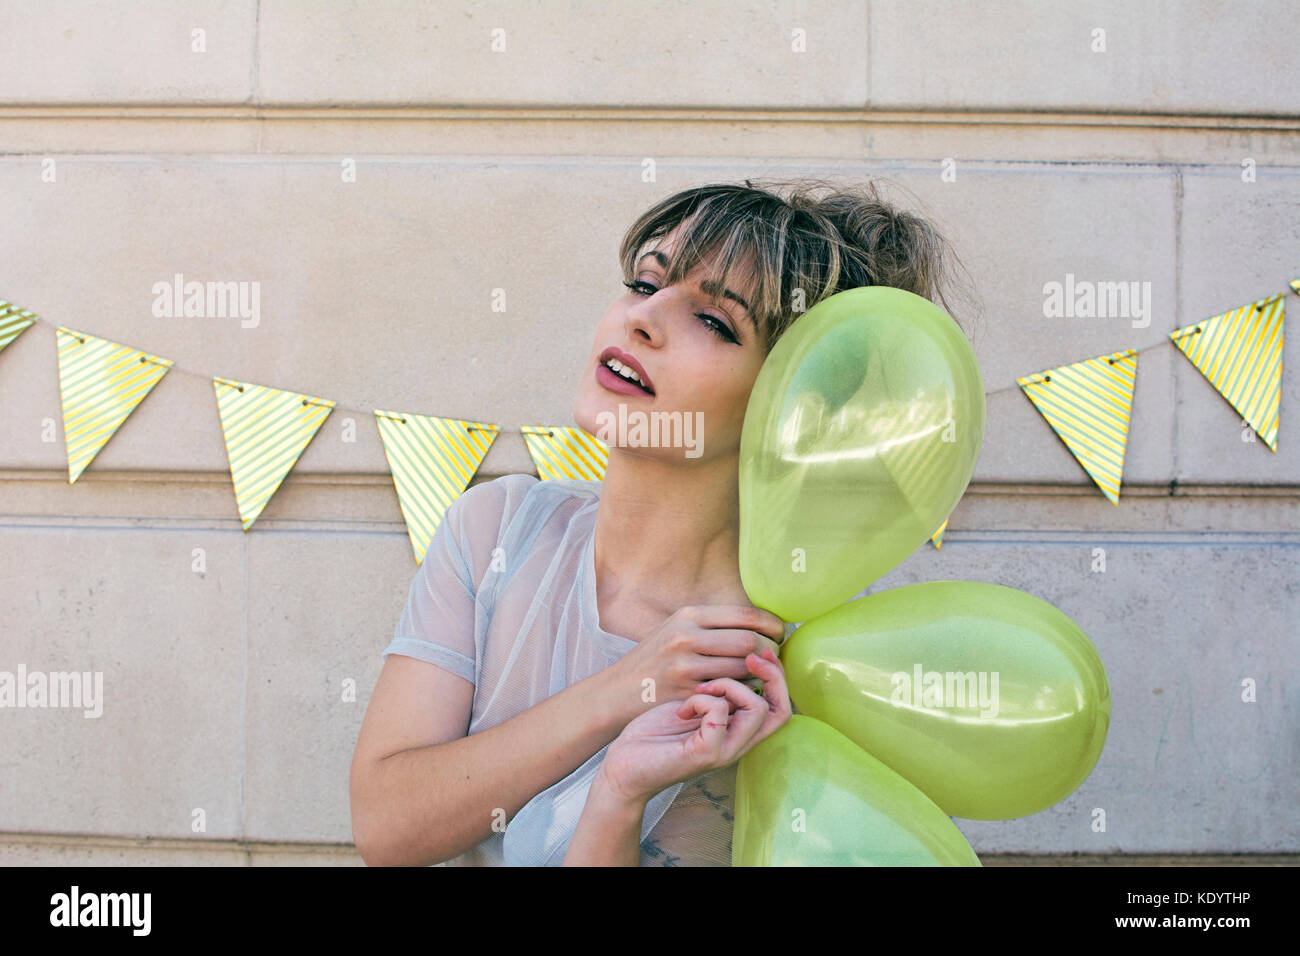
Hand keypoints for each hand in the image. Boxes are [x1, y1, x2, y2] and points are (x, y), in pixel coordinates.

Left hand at [597, 647, 792, 804]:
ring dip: (729, 685)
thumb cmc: (654, 734)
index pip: (782, 707)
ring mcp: (723, 751)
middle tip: (750, 656)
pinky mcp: (705, 754)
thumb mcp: (692, 706)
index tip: (761, 650)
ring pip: (756, 708)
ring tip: (702, 687)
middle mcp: (738, 743)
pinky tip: (681, 708)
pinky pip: (720, 713)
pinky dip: (701, 700)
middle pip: (782, 710)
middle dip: (771, 674)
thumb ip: (716, 690)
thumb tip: (729, 649)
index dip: (779, 675)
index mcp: (739, 732)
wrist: (624, 769)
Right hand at [607, 604, 786, 717]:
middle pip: (749, 642)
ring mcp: (686, 667)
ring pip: (743, 668)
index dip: (772, 625)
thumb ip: (712, 625)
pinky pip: (730, 691)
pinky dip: (744, 690)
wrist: (618, 692)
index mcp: (688, 616)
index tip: (780, 633)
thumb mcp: (676, 629)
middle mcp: (686, 637)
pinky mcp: (687, 694)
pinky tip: (746, 690)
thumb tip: (759, 623)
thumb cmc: (654, 660)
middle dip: (771, 651)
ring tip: (764, 673)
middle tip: (777, 657)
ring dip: (760, 673)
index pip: (746, 615)